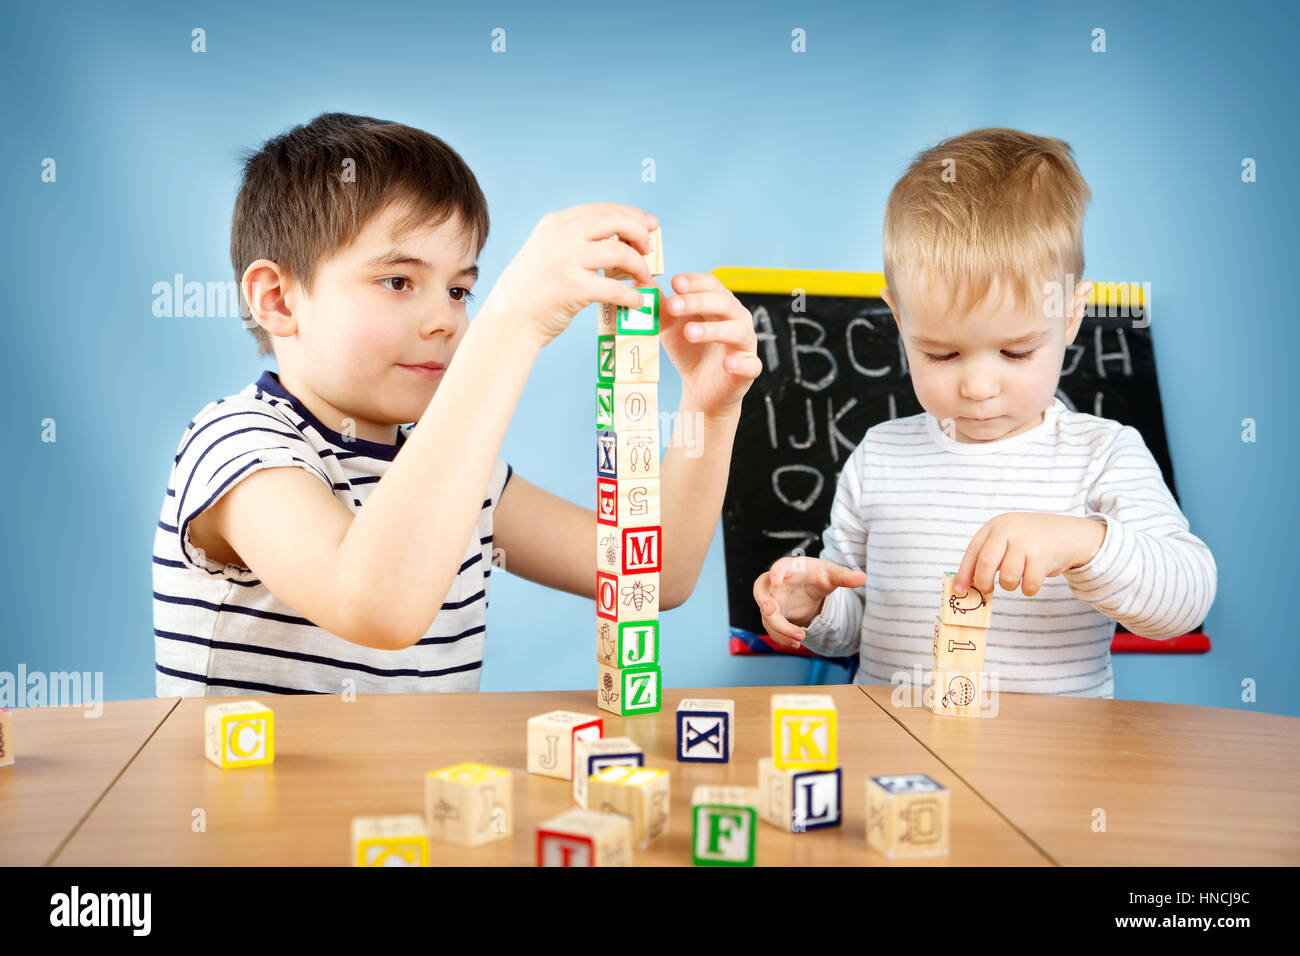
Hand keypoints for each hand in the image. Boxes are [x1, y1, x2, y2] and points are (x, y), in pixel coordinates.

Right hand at [480, 203, 656, 347]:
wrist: (509, 320)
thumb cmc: (532, 290)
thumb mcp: (546, 251)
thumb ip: (574, 240)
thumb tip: (617, 238)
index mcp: (556, 223)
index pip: (603, 209)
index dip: (631, 215)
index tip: (650, 226)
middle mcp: (561, 236)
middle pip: (615, 222)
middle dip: (639, 233)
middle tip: (649, 250)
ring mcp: (567, 261)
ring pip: (619, 253)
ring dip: (639, 266)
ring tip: (644, 278)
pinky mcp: (574, 288)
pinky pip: (615, 288)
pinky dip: (631, 295)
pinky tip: (637, 301)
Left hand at [659, 273, 760, 418]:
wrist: (700, 388)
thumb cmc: (689, 349)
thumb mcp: (670, 326)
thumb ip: (659, 306)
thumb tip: (639, 280)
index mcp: (719, 302)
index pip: (711, 284)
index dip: (694, 283)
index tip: (674, 283)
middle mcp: (737, 318)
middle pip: (724, 302)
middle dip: (698, 302)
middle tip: (673, 306)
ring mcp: (745, 343)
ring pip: (737, 330)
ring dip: (714, 330)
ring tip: (690, 333)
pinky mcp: (749, 369)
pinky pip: (751, 365)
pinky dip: (741, 363)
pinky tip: (728, 364)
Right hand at [753, 556, 866, 649]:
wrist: (810, 587)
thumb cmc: (816, 576)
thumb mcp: (832, 575)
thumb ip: (845, 576)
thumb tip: (862, 577)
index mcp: (789, 568)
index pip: (778, 566)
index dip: (775, 573)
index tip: (777, 580)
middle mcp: (775, 584)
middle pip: (761, 592)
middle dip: (763, 602)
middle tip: (771, 612)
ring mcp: (772, 600)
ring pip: (767, 615)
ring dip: (780, 628)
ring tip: (800, 638)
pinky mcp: (774, 616)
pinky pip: (772, 628)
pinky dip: (782, 637)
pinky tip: (796, 643)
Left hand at [953, 513, 1105, 597]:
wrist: (1068, 533)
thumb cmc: (1031, 541)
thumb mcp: (1007, 538)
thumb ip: (989, 555)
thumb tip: (966, 584)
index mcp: (995, 526)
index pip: (973, 551)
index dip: (964, 573)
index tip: (960, 590)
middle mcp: (1008, 531)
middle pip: (986, 564)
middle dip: (984, 583)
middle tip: (987, 590)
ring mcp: (1026, 542)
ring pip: (1008, 577)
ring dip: (1010, 586)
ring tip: (1017, 578)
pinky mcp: (1043, 555)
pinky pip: (1029, 584)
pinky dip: (1029, 589)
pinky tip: (1032, 580)